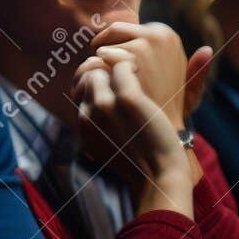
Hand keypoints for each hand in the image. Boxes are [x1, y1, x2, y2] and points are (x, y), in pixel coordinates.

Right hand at [74, 56, 192, 217]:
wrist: (159, 176)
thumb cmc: (139, 163)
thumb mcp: (106, 148)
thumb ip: (96, 127)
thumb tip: (95, 106)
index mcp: (82, 125)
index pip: (78, 89)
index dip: (94, 81)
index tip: (110, 79)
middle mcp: (89, 114)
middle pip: (87, 75)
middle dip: (101, 69)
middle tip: (120, 70)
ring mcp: (105, 105)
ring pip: (101, 67)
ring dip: (115, 62)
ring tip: (131, 67)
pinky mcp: (127, 98)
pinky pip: (121, 66)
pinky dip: (130, 63)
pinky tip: (140, 68)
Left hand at [85, 21, 206, 128]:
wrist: (161, 129)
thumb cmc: (171, 111)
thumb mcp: (189, 92)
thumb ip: (196, 72)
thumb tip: (207, 49)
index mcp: (168, 35)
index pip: (128, 29)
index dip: (118, 46)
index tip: (113, 62)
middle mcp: (158, 33)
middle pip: (114, 32)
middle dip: (106, 49)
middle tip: (102, 69)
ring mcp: (142, 44)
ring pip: (106, 46)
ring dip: (100, 61)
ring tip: (103, 81)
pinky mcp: (126, 57)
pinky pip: (101, 58)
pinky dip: (97, 69)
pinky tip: (101, 86)